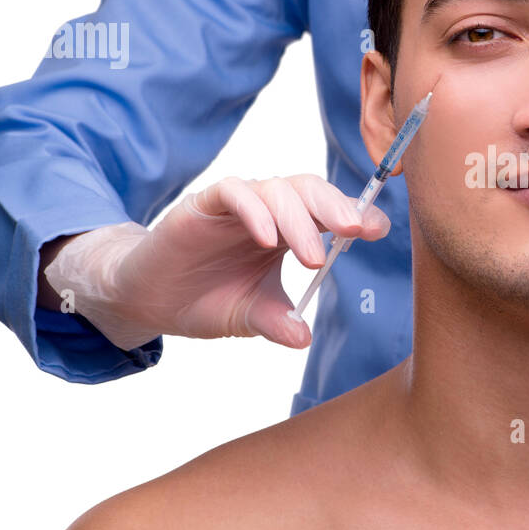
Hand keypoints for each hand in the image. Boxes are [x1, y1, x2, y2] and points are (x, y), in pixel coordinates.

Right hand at [43, 174, 389, 349]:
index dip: (356, 214)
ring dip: (299, 220)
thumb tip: (303, 340)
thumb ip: (278, 321)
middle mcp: (268, 211)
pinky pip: (232, 193)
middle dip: (336, 207)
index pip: (329, 211)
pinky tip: (266, 240)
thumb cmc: (207, 300)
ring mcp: (236, 205)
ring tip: (312, 259)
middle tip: (356, 232)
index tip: (377, 231)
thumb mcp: (250, 316)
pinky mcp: (203, 205)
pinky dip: (253, 212)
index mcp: (290, 230)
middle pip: (310, 190)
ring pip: (277, 189)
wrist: (150, 299)